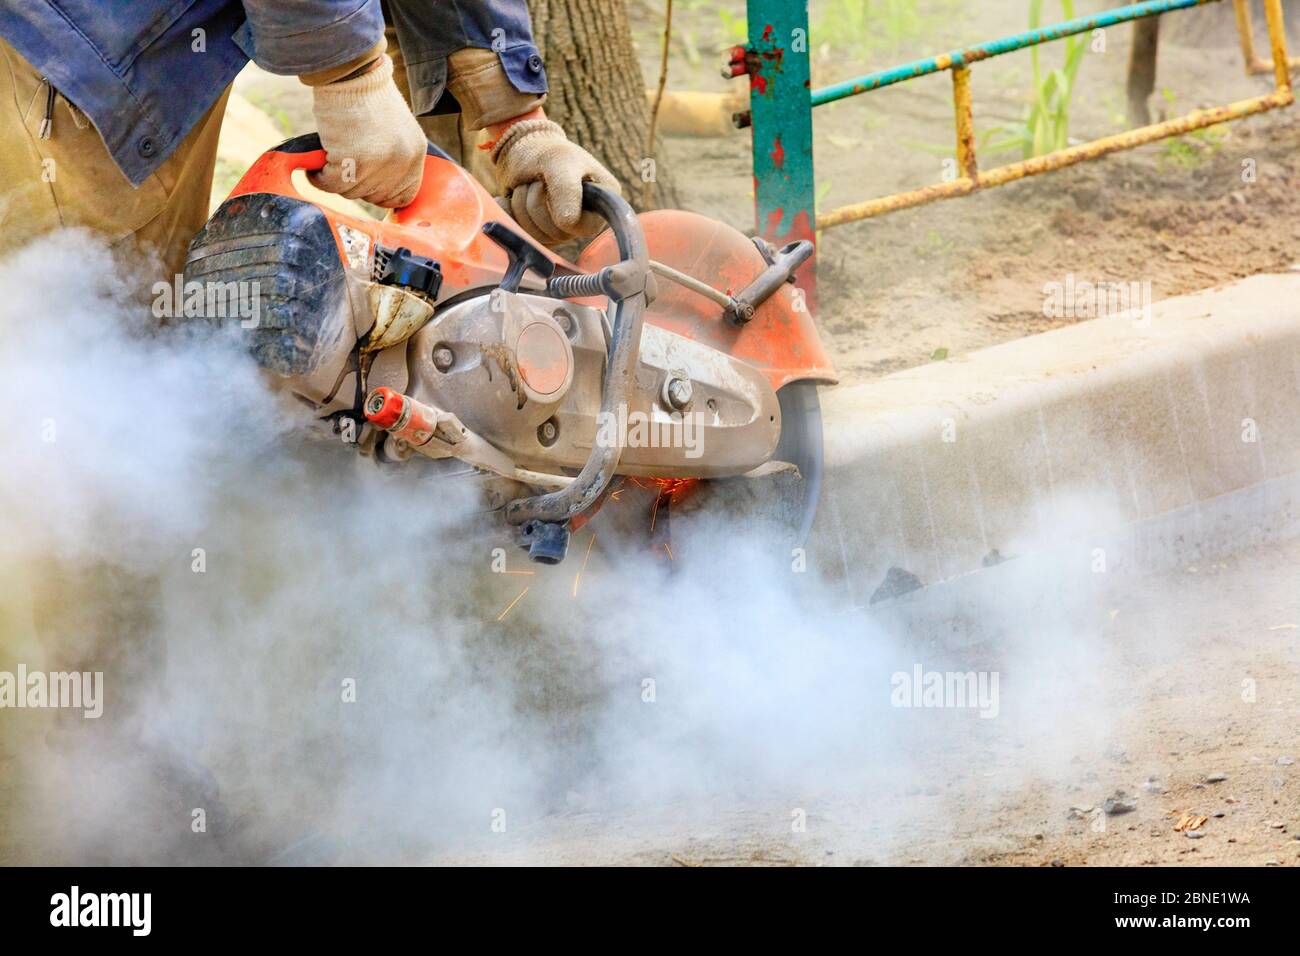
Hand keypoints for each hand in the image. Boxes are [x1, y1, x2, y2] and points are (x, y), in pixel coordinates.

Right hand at [309, 56, 424, 207]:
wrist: (351, 73)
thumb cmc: (366, 95)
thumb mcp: (395, 129)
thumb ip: (393, 156)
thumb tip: (377, 184)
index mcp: (415, 153)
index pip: (404, 196)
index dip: (381, 196)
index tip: (365, 187)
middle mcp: (402, 162)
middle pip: (374, 197)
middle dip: (356, 185)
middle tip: (343, 166)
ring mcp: (379, 165)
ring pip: (352, 192)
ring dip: (336, 180)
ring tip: (329, 159)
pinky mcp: (354, 163)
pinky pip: (331, 186)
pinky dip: (319, 179)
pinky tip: (314, 168)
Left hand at [489, 118, 620, 244]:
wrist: (520, 149)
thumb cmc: (546, 152)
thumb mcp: (558, 162)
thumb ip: (566, 190)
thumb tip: (569, 224)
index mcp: (603, 202)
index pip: (585, 227)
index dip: (561, 211)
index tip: (551, 185)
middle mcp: (587, 219)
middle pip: (558, 234)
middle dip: (536, 205)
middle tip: (535, 183)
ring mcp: (564, 229)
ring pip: (538, 238)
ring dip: (522, 208)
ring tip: (526, 186)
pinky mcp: (542, 233)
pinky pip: (524, 238)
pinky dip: (512, 214)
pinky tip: (514, 198)